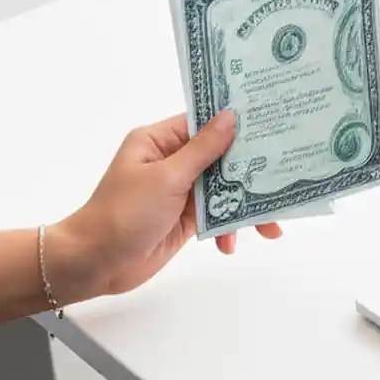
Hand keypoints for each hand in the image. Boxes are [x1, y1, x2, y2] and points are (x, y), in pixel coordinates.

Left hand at [52, 111, 280, 302]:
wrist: (96, 263)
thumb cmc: (123, 214)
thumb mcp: (166, 177)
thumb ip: (203, 150)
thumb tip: (231, 117)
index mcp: (159, 141)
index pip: (203, 123)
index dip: (235, 123)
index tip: (270, 122)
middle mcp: (171, 161)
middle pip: (221, 157)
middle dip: (250, 172)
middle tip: (284, 176)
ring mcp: (180, 191)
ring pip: (224, 189)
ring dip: (245, 207)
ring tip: (270, 227)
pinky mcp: (186, 218)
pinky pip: (217, 215)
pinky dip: (228, 227)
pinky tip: (230, 244)